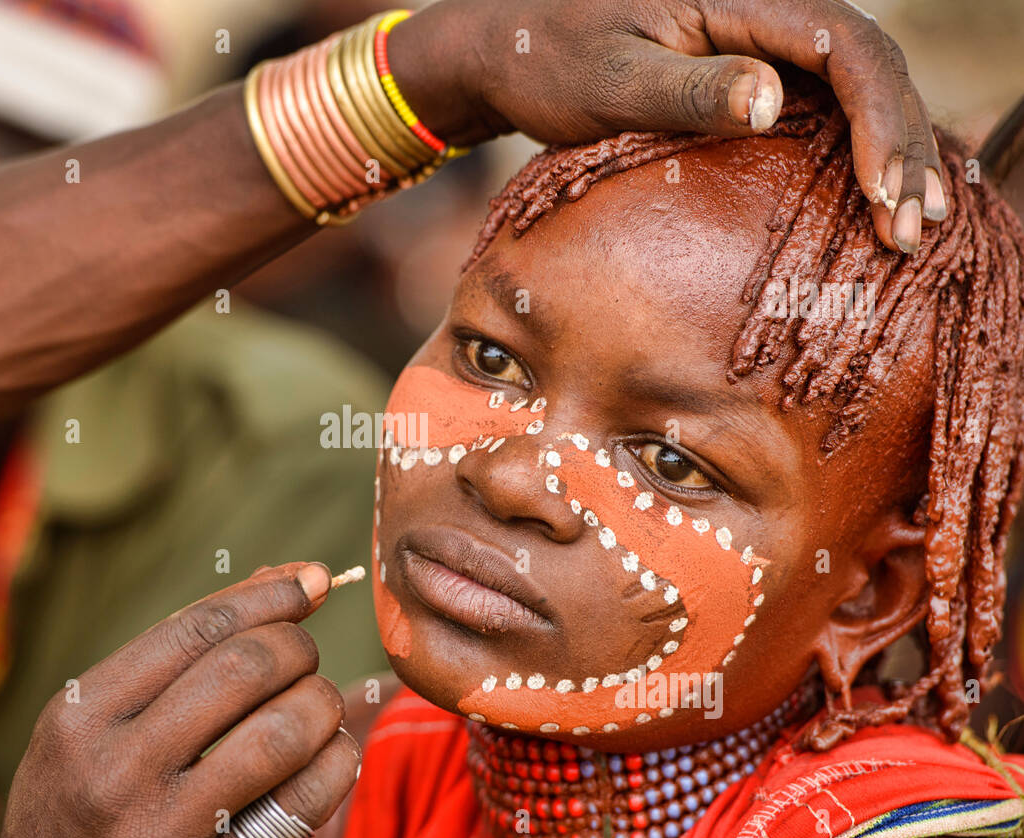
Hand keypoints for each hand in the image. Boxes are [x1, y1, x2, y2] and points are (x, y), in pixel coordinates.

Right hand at [0, 562, 359, 837]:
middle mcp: (117, 772)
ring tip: (313, 707)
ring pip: (282, 733)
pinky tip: (326, 755)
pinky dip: (336, 763)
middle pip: (246, 669)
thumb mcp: (95, 719)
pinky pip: (304, 804)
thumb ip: (181, 649)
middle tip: (302, 658)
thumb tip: (294, 578)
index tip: (313, 581)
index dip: (271, 595)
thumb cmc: (82, 795)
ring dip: (320, 704)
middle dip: (298, 647)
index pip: (197, 628)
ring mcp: (165, 832)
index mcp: (80, 716)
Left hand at [389, 0, 941, 252]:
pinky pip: (825, 107)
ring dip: (892, 155)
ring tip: (913, 226)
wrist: (510, 48)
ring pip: (857, 89)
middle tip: (914, 228)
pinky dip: (857, 153)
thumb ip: (689, 87)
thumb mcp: (612, 78)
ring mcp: (762, 44)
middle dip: (902, 145)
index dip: (878, 116)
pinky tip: (877, 200)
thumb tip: (771, 100)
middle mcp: (765, 12)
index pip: (843, 45)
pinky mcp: (749, 76)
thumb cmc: (549, 59)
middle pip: (868, 67)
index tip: (883, 190)